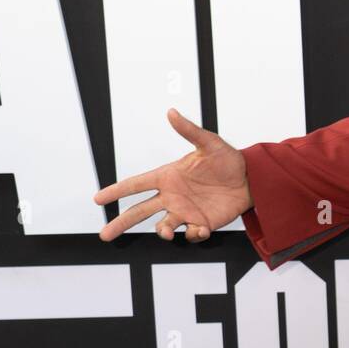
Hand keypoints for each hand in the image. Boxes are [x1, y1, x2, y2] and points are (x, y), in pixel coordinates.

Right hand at [92, 108, 252, 241]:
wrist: (251, 179)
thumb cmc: (228, 159)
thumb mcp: (209, 143)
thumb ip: (189, 130)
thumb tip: (172, 112)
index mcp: (168, 176)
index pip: (136, 184)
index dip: (116, 191)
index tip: (97, 198)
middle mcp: (172, 196)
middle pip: (139, 212)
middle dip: (121, 223)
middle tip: (105, 235)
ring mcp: (185, 211)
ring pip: (162, 227)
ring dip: (162, 231)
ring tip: (166, 232)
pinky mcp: (200, 223)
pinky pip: (189, 234)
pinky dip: (192, 234)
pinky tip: (202, 228)